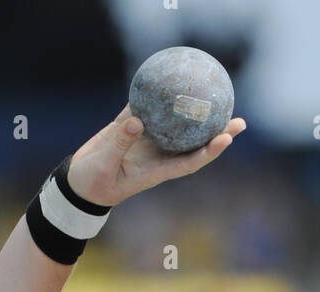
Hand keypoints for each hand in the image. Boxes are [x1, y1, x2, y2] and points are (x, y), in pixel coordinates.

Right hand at [67, 105, 245, 206]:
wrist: (79, 182)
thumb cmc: (93, 182)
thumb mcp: (104, 165)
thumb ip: (120, 143)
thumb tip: (137, 119)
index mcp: (157, 171)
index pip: (190, 162)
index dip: (209, 152)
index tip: (226, 140)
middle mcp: (158, 156)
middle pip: (194, 145)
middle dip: (218, 134)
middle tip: (240, 121)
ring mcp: (148, 142)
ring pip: (178, 127)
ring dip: (197, 115)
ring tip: (218, 98)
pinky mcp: (133, 129)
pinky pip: (152, 110)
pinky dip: (162, 98)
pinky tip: (172, 81)